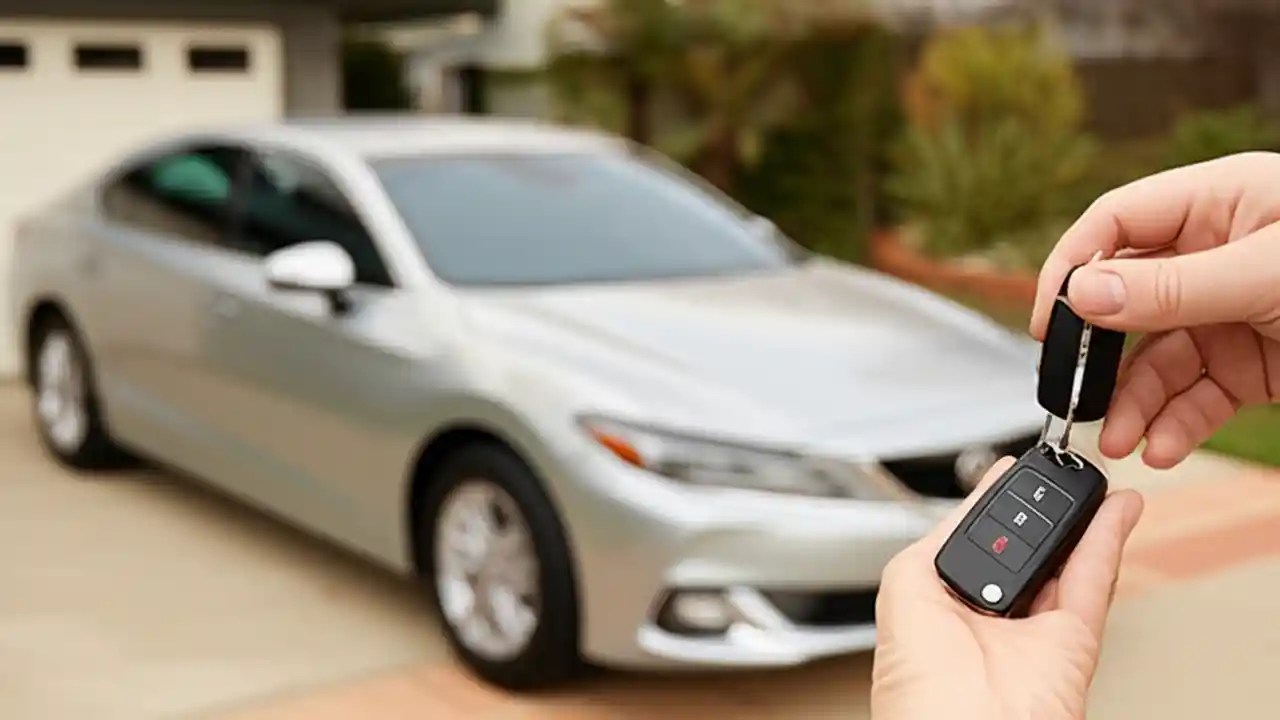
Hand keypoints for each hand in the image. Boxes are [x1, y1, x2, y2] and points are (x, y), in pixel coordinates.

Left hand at [871, 459, 1143, 719]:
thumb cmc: (919, 694)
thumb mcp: (904, 590)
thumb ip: (937, 544)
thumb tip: (965, 509)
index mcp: (942, 605)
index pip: (974, 542)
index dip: (993, 504)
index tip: (1011, 468)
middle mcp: (988, 617)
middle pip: (1024, 548)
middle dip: (1040, 508)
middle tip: (1055, 469)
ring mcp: (1033, 631)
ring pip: (1064, 561)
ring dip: (1079, 518)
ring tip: (1088, 478)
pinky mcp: (1072, 644)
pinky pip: (1090, 581)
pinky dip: (1105, 541)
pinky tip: (1114, 509)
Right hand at [1032, 152, 1279, 467]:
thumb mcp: (1271, 275)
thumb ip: (1173, 287)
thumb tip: (1086, 293)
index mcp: (1219, 202)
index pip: (1117, 224)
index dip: (1074, 268)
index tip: (1052, 322)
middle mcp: (1216, 255)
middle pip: (1128, 300)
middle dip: (1103, 355)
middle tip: (1076, 396)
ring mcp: (1233, 311)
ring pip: (1157, 358)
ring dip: (1135, 403)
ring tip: (1121, 441)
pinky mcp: (1253, 362)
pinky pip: (1197, 393)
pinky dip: (1176, 424)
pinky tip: (1164, 447)